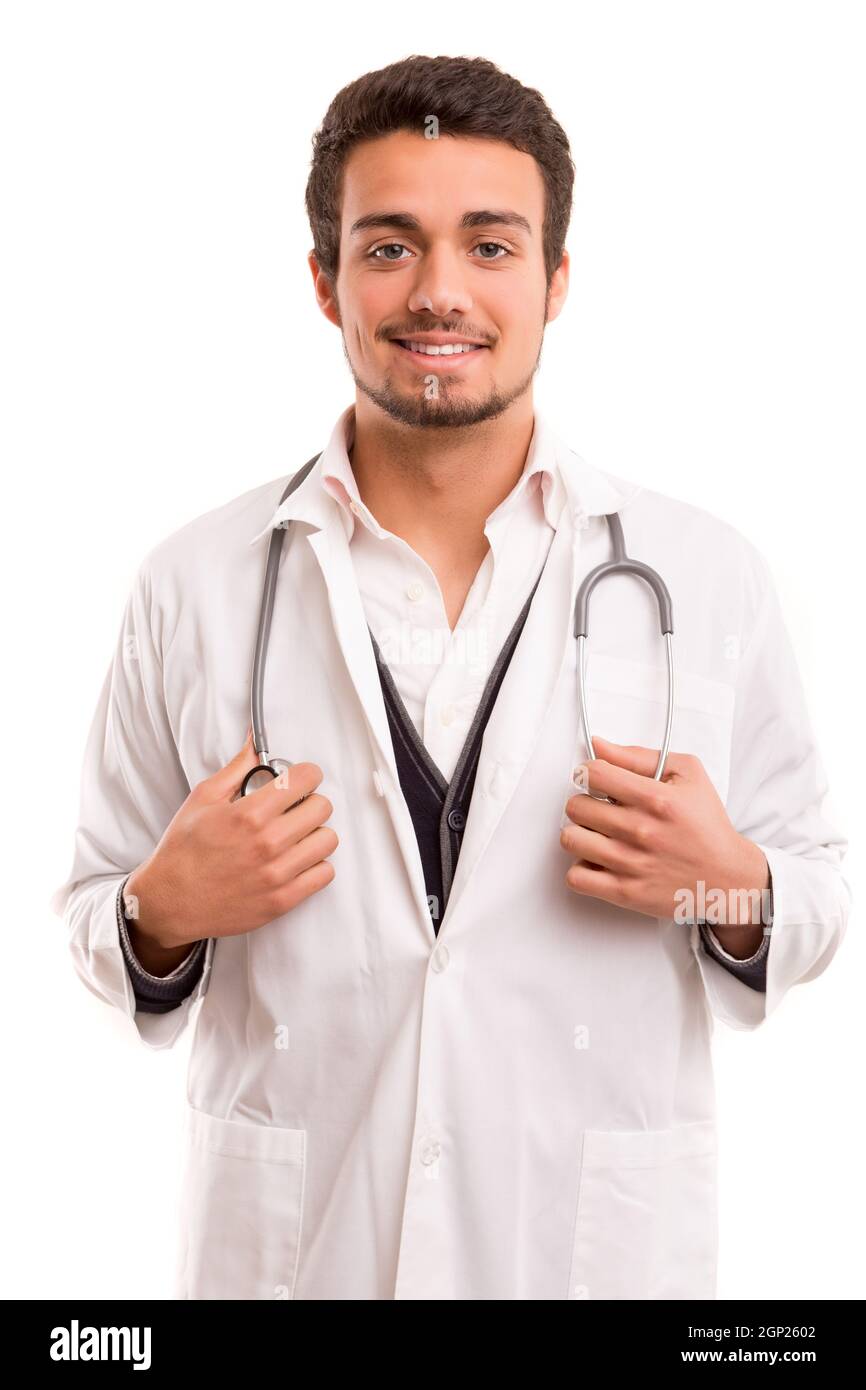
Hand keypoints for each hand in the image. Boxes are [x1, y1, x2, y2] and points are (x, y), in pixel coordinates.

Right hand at [123, 729, 337, 950]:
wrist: (170, 902)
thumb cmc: (183, 851)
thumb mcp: (203, 799)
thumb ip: (237, 768)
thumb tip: (255, 742)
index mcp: (249, 814)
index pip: (306, 778)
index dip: (305, 774)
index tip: (300, 779)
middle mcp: (268, 843)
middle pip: (322, 807)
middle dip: (310, 801)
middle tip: (295, 807)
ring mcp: (278, 874)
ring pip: (327, 840)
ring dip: (315, 833)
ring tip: (295, 835)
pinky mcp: (283, 900)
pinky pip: (325, 873)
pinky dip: (315, 865)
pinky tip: (296, 860)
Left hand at [560, 736, 769, 948]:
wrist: (728, 877)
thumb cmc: (707, 825)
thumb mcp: (688, 774)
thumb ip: (638, 756)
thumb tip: (599, 745)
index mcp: (655, 798)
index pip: (594, 773)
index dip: (588, 773)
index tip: (595, 781)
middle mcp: (640, 830)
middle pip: (575, 806)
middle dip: (584, 803)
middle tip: (599, 810)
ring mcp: (631, 863)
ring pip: (570, 839)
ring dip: (579, 834)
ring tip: (596, 836)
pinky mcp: (625, 893)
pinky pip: (576, 878)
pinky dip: (582, 870)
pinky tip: (598, 862)